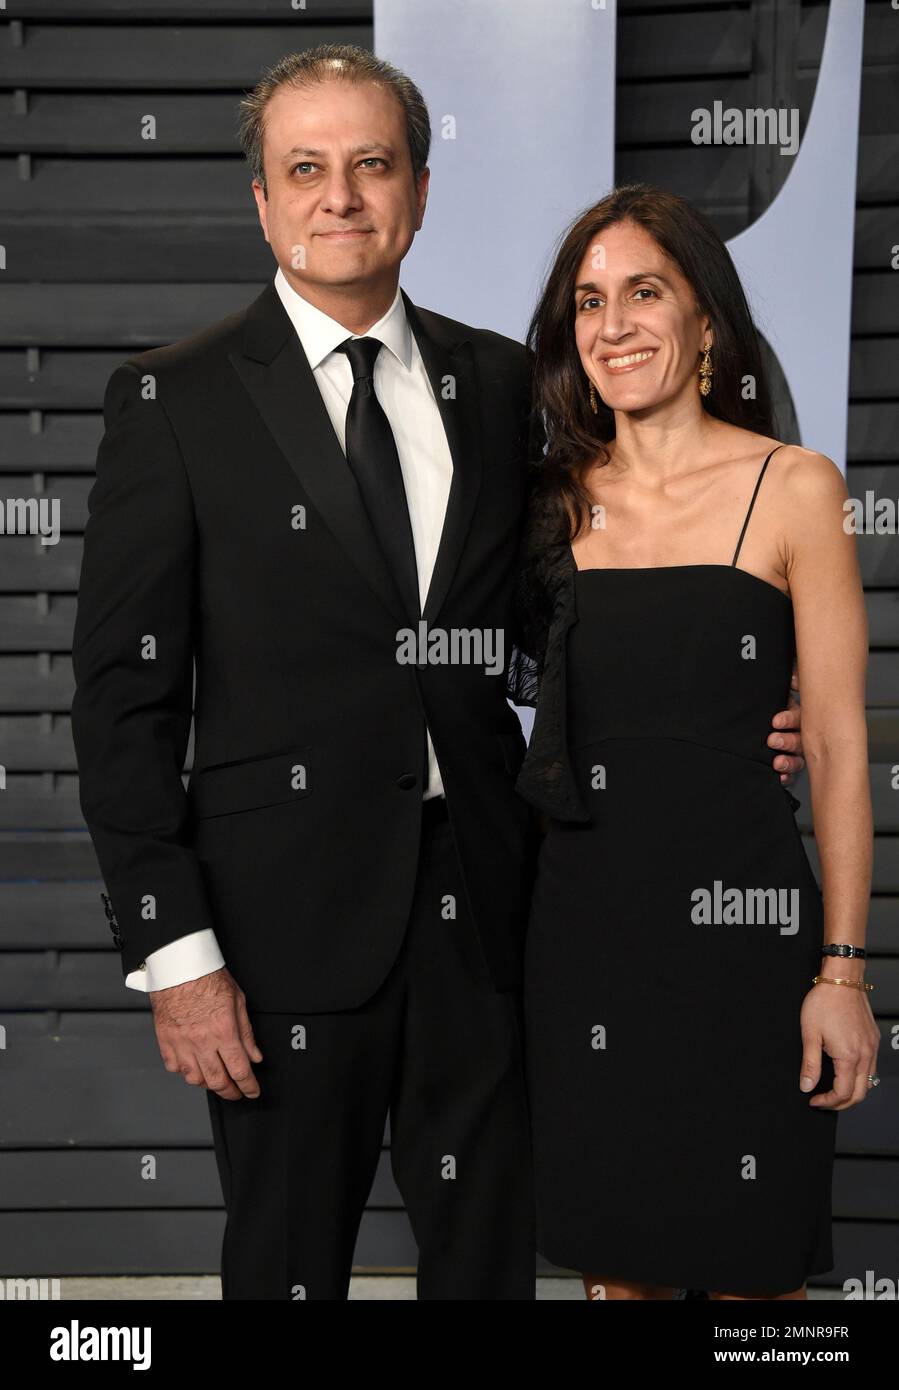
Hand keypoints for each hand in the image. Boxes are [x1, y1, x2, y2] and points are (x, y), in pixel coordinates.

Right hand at [150, 966, 262, 1099]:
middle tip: (237, 1092)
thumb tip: (255, 1055)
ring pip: (195, 1079)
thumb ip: (247, 1033)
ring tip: (216, 1080)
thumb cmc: (207, 977)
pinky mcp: (165, 1041)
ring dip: (208, 1084)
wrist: (179, 967)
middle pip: (218, 1081)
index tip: (252, 1091)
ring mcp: (181, 1043)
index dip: (249, 1086)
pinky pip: (174, 1068)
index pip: (240, 1070)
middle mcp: (202, 1041)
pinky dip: (185, 1072)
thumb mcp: (238, 1000)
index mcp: (223, 1030)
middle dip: (231, 1092)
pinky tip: (193, 1066)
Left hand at [768, 661, 804, 784]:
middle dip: (787, 741)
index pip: (798, 716)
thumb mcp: (781, 691)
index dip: (788, 719)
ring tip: (777, 762)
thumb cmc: (777, 704)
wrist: (768, 720)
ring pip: (798, 758)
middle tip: (772, 740)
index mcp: (800, 715)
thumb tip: (793, 677)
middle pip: (799, 739)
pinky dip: (786, 777)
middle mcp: (802, 734)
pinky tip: (780, 778)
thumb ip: (793, 682)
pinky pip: (791, 774)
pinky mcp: (790, 766)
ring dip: (788, 761)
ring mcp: (797, 751)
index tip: (775, 721)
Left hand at [799, 980, 880, 1109]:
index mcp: (849, 1056)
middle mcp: (866, 1054)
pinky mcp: (874, 1039)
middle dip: (842, 1103)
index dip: (828, 1102)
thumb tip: (807, 1085)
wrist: (842, 980)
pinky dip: (860, 1077)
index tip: (815, 1100)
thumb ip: (809, 1064)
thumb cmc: (825, 1002)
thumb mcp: (810, 1034)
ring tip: (834, 1090)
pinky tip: (845, 1071)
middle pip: (860, 1094)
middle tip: (824, 1101)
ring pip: (869, 1082)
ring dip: (853, 1091)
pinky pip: (872, 1067)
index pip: (843, 1093)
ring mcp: (872, 1047)